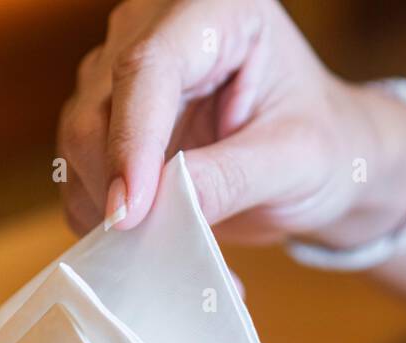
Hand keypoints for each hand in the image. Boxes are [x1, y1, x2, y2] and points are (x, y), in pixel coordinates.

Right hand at [57, 0, 405, 244]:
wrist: (325, 162)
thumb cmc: (326, 145)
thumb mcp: (297, 162)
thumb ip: (235, 177)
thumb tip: (168, 203)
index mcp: (216, 11)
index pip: (148, 68)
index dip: (133, 142)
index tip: (132, 212)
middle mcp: (156, 28)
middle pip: (98, 107)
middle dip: (116, 185)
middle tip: (157, 247)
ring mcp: (124, 73)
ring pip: (79, 144)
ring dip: (111, 211)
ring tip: (175, 254)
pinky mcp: (110, 121)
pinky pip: (82, 175)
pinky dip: (108, 220)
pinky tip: (157, 247)